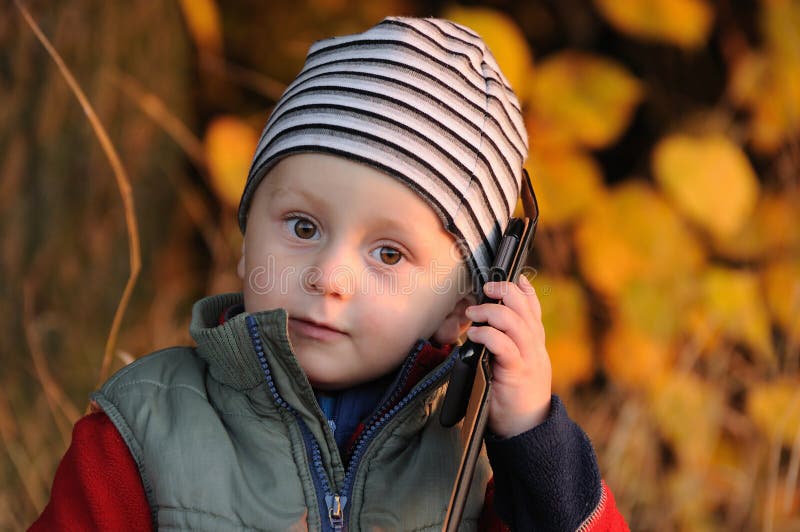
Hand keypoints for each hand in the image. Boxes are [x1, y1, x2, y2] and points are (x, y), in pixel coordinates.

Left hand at [464, 275, 551, 437]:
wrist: (527, 429)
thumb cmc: (513, 398)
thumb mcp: (514, 366)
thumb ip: (506, 345)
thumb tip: (482, 327)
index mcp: (534, 344)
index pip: (533, 308)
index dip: (524, 289)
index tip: (512, 277)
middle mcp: (535, 347)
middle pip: (524, 308)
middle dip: (504, 291)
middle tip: (485, 288)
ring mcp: (529, 359)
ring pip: (515, 322)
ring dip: (491, 311)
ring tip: (473, 312)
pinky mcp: (518, 373)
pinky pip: (504, 346)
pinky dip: (488, 335)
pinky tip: (475, 334)